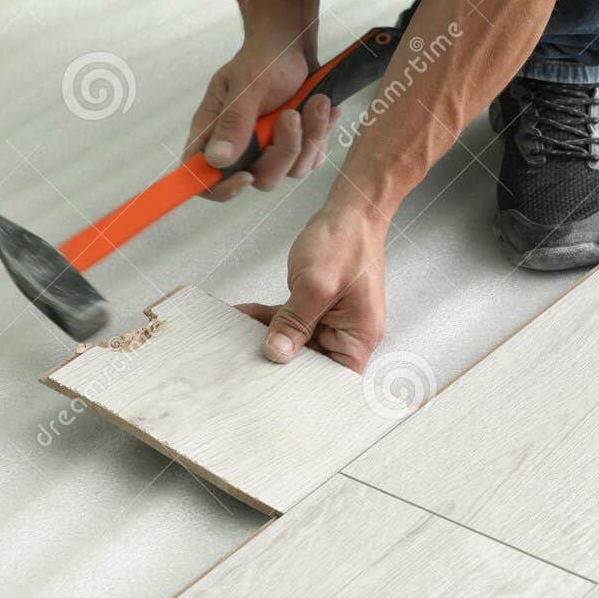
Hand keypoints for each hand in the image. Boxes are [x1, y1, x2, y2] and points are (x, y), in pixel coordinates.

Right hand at [185, 39, 339, 200]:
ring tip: (316, 102)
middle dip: (284, 150)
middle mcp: (241, 146)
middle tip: (293, 115)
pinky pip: (312, 159)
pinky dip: (321, 135)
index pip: (204, 177)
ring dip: (309, 136)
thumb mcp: (248, 85)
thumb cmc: (264, 59)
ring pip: (292, 170)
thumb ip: (234, 122)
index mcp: (214, 132)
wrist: (294, 46)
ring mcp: (269, 149)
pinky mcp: (296, 147)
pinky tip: (324, 110)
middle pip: (260, 178)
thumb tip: (217, 159)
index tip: (246, 176)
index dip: (221, 189)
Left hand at [236, 198, 387, 371]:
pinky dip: (270, 318)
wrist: (351, 211)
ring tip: (238, 331)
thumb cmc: (347, 242)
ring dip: (268, 334)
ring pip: (297, 341)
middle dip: (279, 358)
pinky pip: (292, 321)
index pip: (334, 378)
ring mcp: (333, 320)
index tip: (273, 386)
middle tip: (247, 357)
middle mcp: (349, 333)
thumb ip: (294, 322)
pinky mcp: (319, 307)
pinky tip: (245, 314)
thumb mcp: (315, 285)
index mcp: (360, 336)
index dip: (305, 386)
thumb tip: (276, 353)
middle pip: (312, 361)